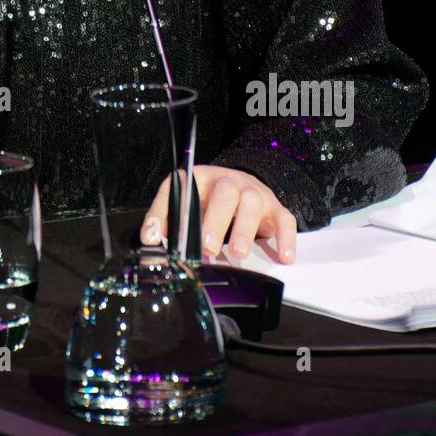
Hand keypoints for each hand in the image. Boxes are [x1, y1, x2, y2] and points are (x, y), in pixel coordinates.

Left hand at [140, 165, 297, 263]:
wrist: (244, 185)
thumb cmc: (210, 200)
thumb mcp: (186, 203)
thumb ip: (166, 219)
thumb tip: (150, 239)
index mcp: (201, 178)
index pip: (183, 187)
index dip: (172, 210)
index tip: (163, 236)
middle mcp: (228, 181)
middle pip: (224, 193)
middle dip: (215, 220)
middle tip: (208, 247)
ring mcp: (254, 193)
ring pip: (251, 202)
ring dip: (244, 229)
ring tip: (237, 253)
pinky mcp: (275, 208)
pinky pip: (284, 219)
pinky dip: (285, 237)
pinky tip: (282, 256)